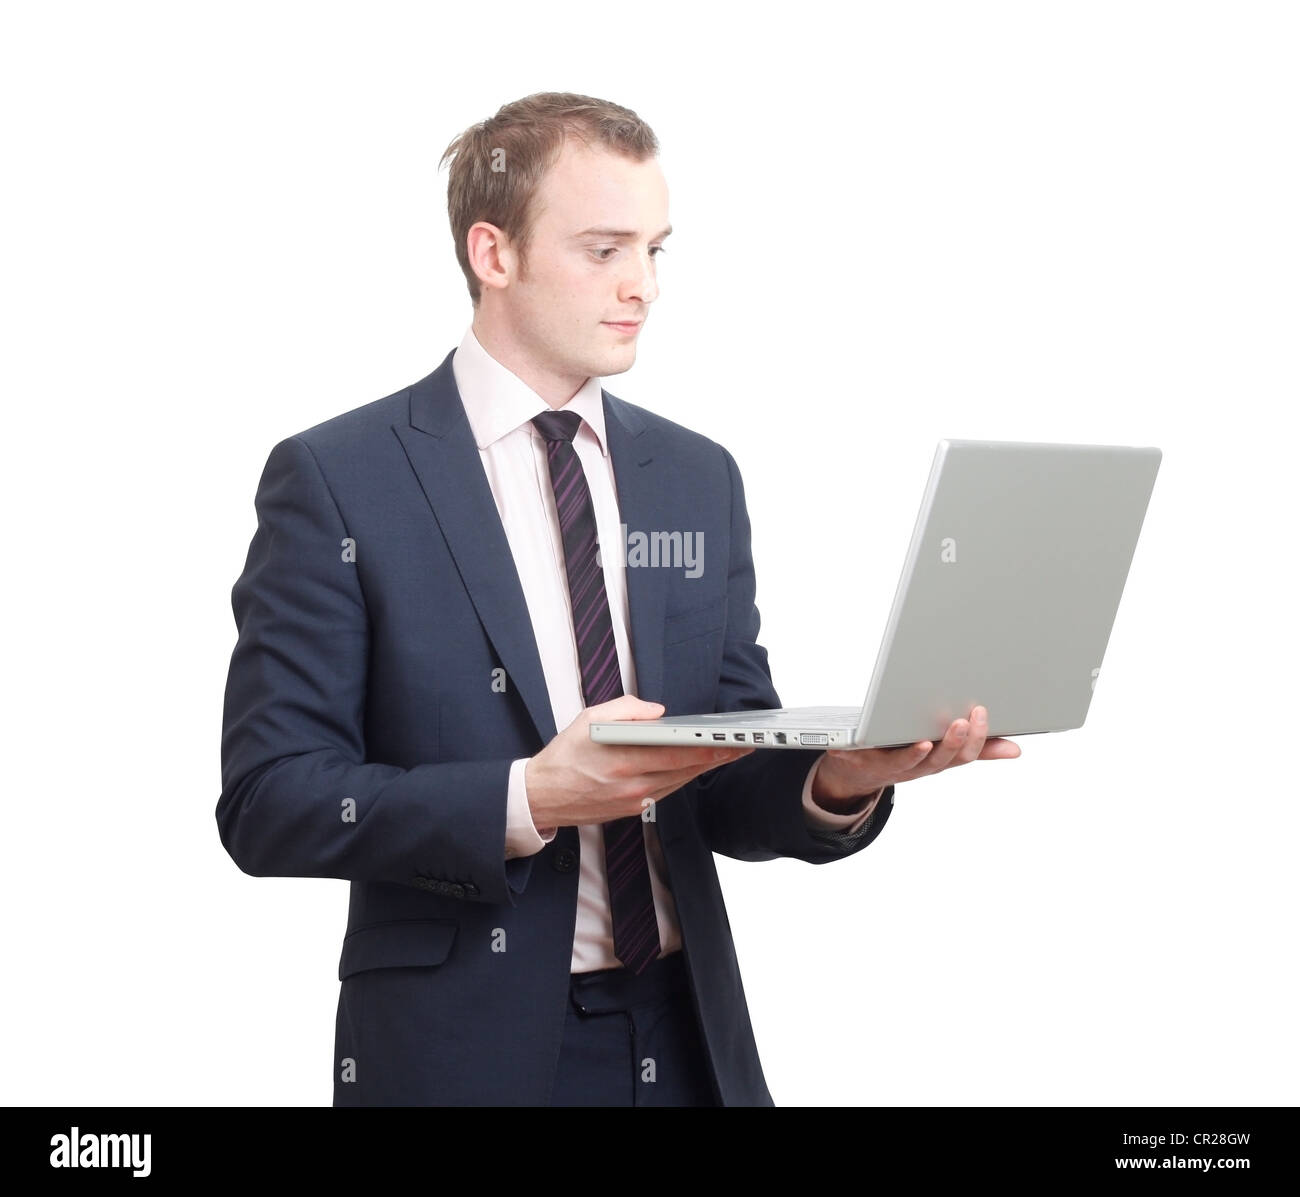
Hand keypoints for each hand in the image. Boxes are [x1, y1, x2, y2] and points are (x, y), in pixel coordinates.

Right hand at [525, 695, 752, 827]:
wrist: (542, 796)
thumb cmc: (565, 754)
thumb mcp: (589, 719)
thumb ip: (626, 709)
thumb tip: (658, 711)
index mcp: (623, 759)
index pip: (676, 753)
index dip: (707, 747)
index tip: (729, 739)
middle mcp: (632, 784)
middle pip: (685, 770)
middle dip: (716, 757)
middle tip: (742, 745)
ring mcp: (634, 802)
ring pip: (679, 783)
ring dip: (703, 768)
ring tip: (726, 753)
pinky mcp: (633, 811)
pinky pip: (665, 792)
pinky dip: (682, 779)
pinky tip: (695, 767)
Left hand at [810, 705, 1019, 807]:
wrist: (855, 772)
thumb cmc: (904, 754)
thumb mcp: (942, 751)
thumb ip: (978, 748)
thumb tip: (1016, 749)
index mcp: (939, 759)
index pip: (965, 754)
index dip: (978, 738)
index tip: (985, 712)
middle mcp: (920, 766)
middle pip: (944, 759)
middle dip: (957, 740)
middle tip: (966, 718)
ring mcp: (894, 767)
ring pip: (915, 762)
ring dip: (927, 750)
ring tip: (938, 733)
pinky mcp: (866, 761)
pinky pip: (881, 761)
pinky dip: (895, 754)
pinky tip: (907, 742)